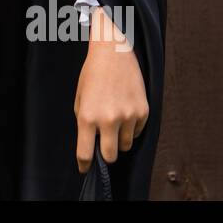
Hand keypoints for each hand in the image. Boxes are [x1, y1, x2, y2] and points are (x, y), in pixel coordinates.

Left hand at [73, 5, 148, 174]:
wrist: (113, 53)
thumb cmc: (93, 75)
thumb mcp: (80, 98)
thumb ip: (84, 123)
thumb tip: (91, 143)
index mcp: (87, 117)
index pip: (85, 153)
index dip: (85, 165)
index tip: (85, 169)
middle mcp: (108, 119)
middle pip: (110, 156)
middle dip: (106, 155)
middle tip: (104, 146)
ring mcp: (128, 116)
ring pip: (126, 145)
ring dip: (120, 140)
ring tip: (115, 123)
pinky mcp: (143, 111)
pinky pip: (138, 132)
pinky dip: (131, 128)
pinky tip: (125, 112)